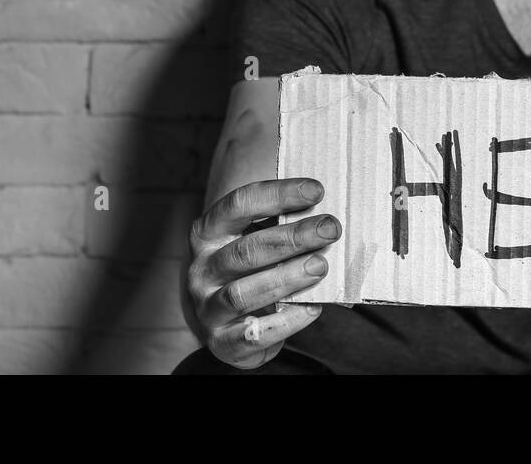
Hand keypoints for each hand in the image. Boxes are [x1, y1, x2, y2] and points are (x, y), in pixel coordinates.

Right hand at [186, 178, 340, 368]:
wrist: (223, 324)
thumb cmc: (248, 271)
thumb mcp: (253, 240)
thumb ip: (278, 227)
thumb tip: (323, 214)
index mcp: (208, 233)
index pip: (239, 205)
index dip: (278, 195)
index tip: (316, 190)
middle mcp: (202, 268)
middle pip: (246, 251)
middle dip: (291, 238)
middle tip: (329, 228)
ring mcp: (207, 307)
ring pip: (243, 293)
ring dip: (286, 278)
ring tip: (320, 266)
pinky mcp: (221, 341)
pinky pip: (254, 334)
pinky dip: (286, 321)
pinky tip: (312, 308)